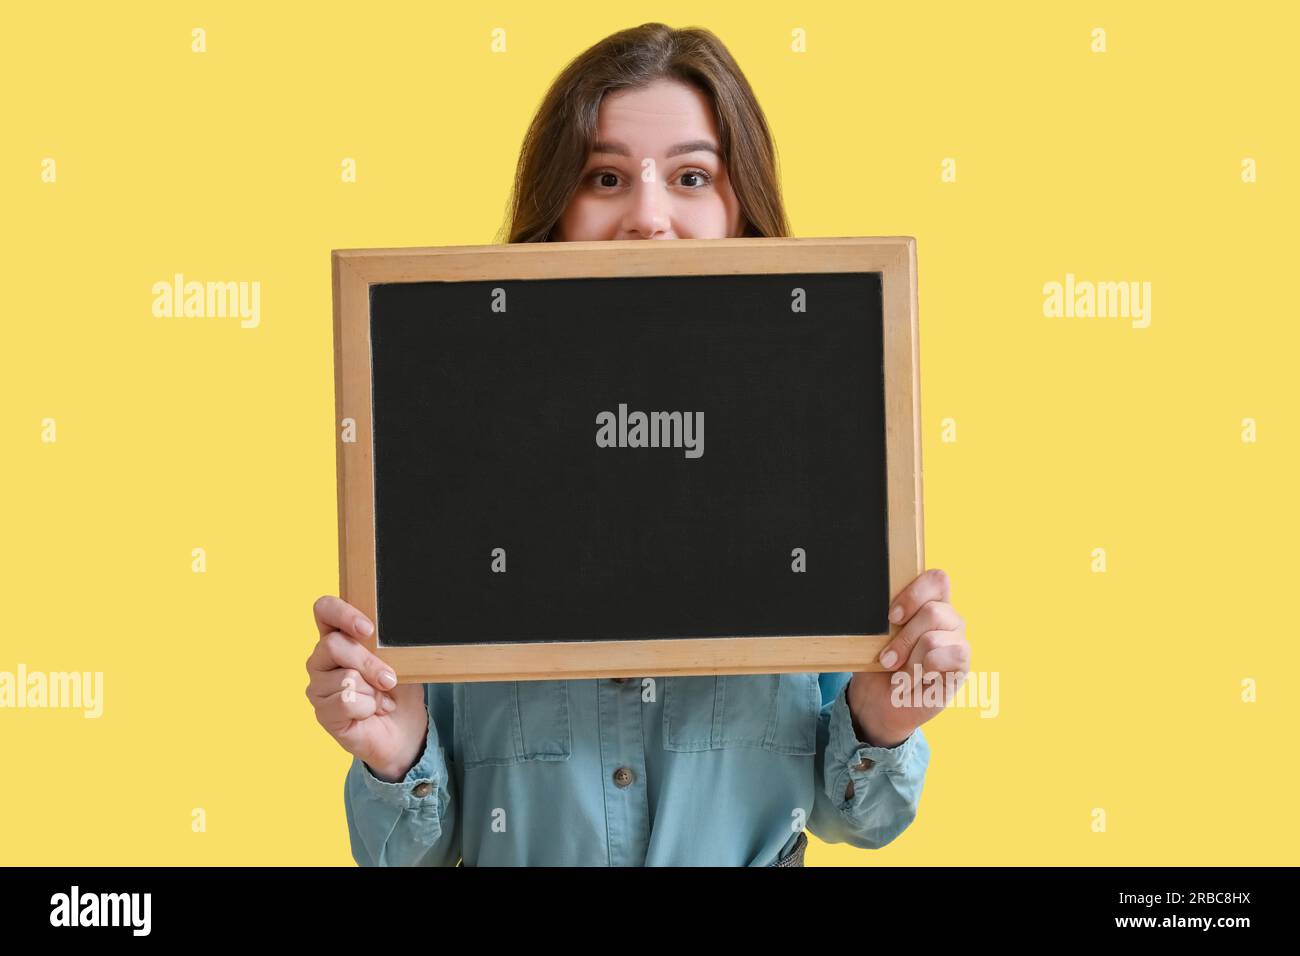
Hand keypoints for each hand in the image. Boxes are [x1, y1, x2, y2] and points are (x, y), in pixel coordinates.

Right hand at [305, 595, 427, 781]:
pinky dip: (368, 707)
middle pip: (333, 645)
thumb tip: (386, 635)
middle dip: (369, 663)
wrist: (404, 729)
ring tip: (380, 699)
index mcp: (337, 636)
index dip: (342, 614)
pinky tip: (371, 712)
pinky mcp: (323, 713)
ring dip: (372, 691)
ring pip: (344, 677)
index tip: (368, 630)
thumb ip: (385, 643)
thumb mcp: (398, 659)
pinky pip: (345, 702)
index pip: (324, 610)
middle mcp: (321, 659)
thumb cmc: (398, 689)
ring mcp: (318, 687)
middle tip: (389, 679)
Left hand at [847, 568, 969, 747]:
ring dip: (910, 661)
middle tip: (887, 660)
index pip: (936, 580)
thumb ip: (886, 619)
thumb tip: (885, 612)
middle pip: (933, 611)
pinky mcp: (963, 665)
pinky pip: (949, 657)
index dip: (914, 595)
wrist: (879, 703)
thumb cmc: (878, 666)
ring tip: (901, 674)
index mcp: (928, 603)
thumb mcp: (876, 637)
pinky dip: (924, 672)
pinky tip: (918, 681)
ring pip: (933, 639)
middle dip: (902, 640)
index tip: (891, 617)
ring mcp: (958, 641)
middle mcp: (948, 618)